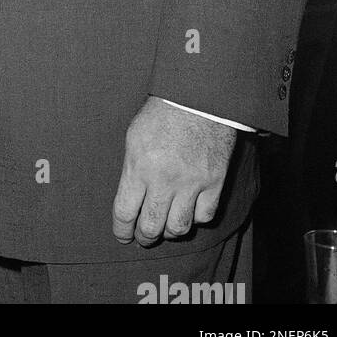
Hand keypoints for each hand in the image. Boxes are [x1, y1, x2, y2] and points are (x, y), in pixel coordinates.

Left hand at [112, 96, 235, 244]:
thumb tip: (131, 199)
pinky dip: (196, 218)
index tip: (122, 234)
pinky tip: (190, 212)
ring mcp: (191, 183)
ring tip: (165, 228)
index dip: (122, 229)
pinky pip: (205, 216)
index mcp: (139, 166)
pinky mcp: (214, 183)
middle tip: (143, 238)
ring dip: (169, 231)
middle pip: (152, 226)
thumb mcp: (134, 137)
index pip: (125, 211)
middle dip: (144, 237)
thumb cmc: (161, 114)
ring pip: (179, 227)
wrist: (197, 99)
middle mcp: (164, 180)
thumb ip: (132, 170)